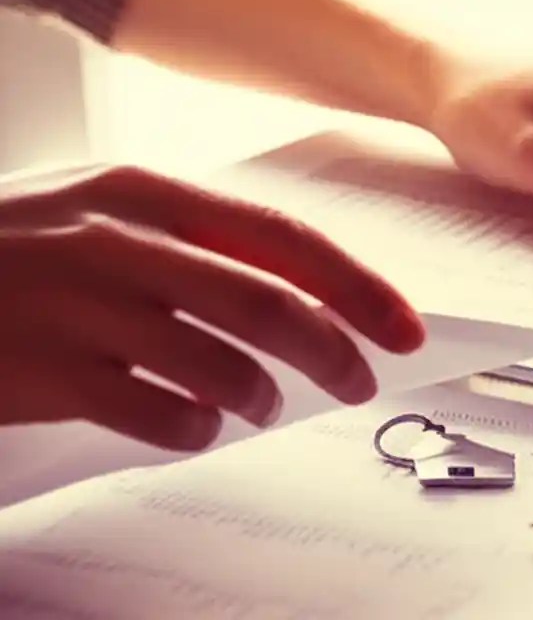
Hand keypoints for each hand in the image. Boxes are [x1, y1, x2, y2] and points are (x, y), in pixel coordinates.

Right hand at [0, 166, 423, 450]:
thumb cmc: (16, 250)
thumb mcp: (103, 215)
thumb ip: (194, 247)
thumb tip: (302, 299)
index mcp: (146, 193)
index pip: (285, 240)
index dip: (359, 287)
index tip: (404, 326)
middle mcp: (120, 241)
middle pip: (270, 304)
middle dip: (337, 351)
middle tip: (361, 382)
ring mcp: (79, 306)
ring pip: (223, 365)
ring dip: (263, 397)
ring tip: (265, 406)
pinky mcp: (45, 371)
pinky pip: (159, 416)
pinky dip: (196, 430)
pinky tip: (194, 427)